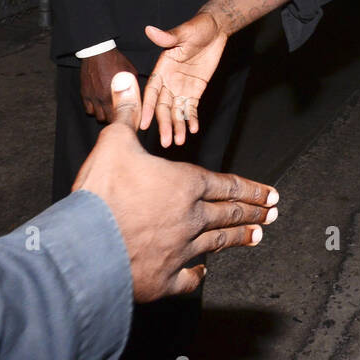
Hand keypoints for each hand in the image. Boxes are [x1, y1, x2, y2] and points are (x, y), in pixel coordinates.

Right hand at [73, 123, 278, 301]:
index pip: (226, 185)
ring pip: (217, 243)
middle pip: (229, 214)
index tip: (271, 193)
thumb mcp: (113, 142)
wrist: (86, 247)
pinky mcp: (163, 279)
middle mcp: (190, 218)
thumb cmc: (102, 192)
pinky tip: (202, 271)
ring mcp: (180, 251)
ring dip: (238, 238)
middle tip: (273, 213)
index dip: (250, 188)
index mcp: (185, 184)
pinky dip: (197, 274)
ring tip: (257, 237)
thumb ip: (125, 112)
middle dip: (254, 211)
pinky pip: (188, 277)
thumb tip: (123, 80)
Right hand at [79, 47, 140, 124]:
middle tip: (118, 113)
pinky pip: (88, 110)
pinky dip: (93, 110)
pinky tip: (98, 104)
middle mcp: (103, 98)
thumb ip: (133, 87)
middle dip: (114, 118)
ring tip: (108, 109)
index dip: (124, 118)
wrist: (98, 52)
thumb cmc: (117, 60)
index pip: (121, 116)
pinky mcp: (85, 94)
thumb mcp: (131, 72)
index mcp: (116, 94)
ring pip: (97, 116)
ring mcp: (93, 97)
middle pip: (108, 119)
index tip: (127, 116)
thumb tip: (138, 98)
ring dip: (103, 115)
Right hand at [141, 11, 227, 146]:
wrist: (215, 30)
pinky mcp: (195, 91)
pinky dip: (191, 119)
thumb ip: (168, 36)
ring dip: (177, 126)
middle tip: (166, 141)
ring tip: (178, 141)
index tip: (143, 123)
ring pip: (176, 111)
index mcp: (162, 69)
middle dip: (164, 124)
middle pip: (163, 106)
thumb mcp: (184, 32)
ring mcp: (181, 88)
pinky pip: (191, 108)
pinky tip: (192, 130)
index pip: (151, 91)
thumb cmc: (197, 28)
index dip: (147, 107)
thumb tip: (150, 30)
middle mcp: (168, 81)